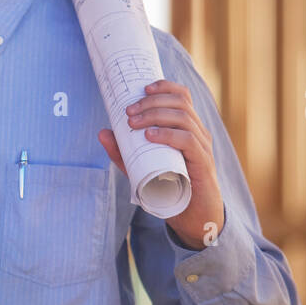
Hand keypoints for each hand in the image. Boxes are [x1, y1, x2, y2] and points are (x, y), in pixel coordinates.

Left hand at [98, 79, 224, 248]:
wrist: (194, 217)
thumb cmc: (171, 189)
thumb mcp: (141, 168)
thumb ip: (123, 152)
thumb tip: (102, 132)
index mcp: (187, 128)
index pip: (181, 96)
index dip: (163, 87)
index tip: (142, 88)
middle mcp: (198, 132)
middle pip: (180, 102)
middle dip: (151, 102)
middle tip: (128, 112)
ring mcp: (202, 146)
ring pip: (183, 117)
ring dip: (155, 115)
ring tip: (134, 124)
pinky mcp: (202, 162)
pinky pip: (187, 140)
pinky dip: (167, 134)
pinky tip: (150, 136)